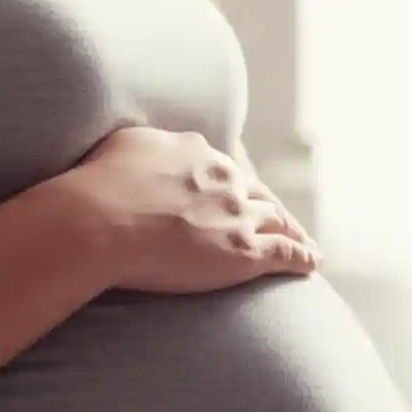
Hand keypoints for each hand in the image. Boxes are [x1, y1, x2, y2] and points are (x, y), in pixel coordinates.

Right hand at [62, 126, 320, 293]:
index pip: (226, 168)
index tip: (240, 192)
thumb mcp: (122, 148)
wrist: (100, 221)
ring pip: (278, 221)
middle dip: (271, 207)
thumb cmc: (97, 187)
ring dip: (294, 232)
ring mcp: (238, 215)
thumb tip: (149, 150)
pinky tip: (314, 264)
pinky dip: (303, 258)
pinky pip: (286, 254)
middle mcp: (226, 179)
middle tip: (282, 220)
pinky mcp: (245, 251)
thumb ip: (146, 148)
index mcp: (198, 153)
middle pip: (258, 194)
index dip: (236, 183)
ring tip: (304, 244)